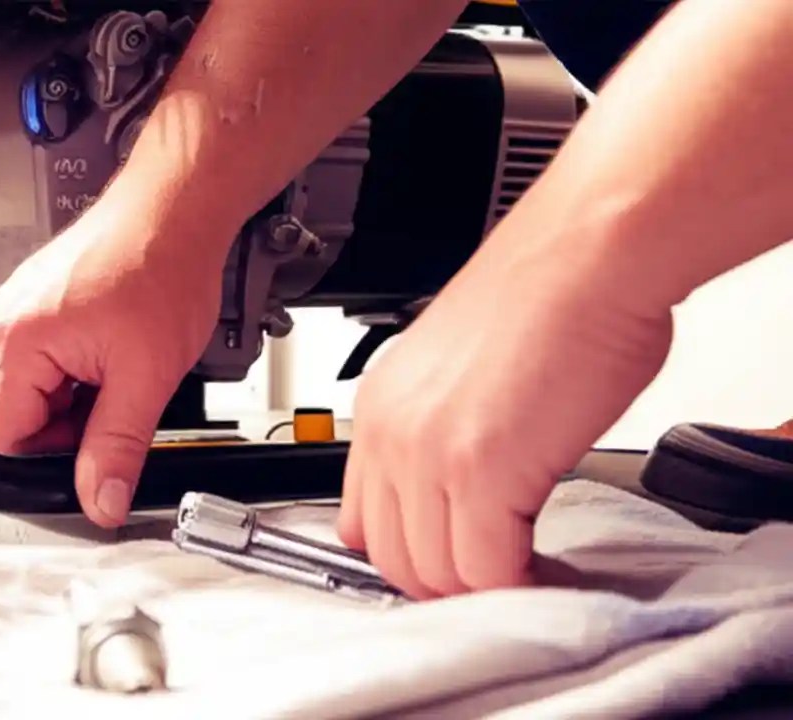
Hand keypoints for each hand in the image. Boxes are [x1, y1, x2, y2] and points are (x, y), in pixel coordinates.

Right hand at [0, 190, 227, 526]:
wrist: (175, 210)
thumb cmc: (161, 265)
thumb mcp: (146, 377)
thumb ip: (117, 449)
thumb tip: (101, 503)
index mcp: (13, 345)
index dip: (38, 475)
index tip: (79, 481)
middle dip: (45, 448)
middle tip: (99, 438)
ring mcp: (9, 317)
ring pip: (13, 403)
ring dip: (57, 419)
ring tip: (110, 394)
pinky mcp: (29, 313)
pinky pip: (27, 375)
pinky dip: (62, 391)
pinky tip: (102, 377)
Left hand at [337, 233, 673, 599]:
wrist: (589, 252)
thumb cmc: (552, 294)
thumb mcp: (464, 367)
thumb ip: (446, 427)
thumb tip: (467, 482)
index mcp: (381, 406)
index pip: (362, 521)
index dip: (411, 558)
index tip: (454, 564)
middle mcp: (392, 432)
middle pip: (393, 558)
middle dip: (448, 585)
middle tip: (499, 579)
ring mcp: (430, 454)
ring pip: (437, 574)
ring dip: (486, 590)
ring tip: (528, 574)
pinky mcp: (483, 470)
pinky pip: (489, 571)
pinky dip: (520, 587)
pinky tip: (547, 571)